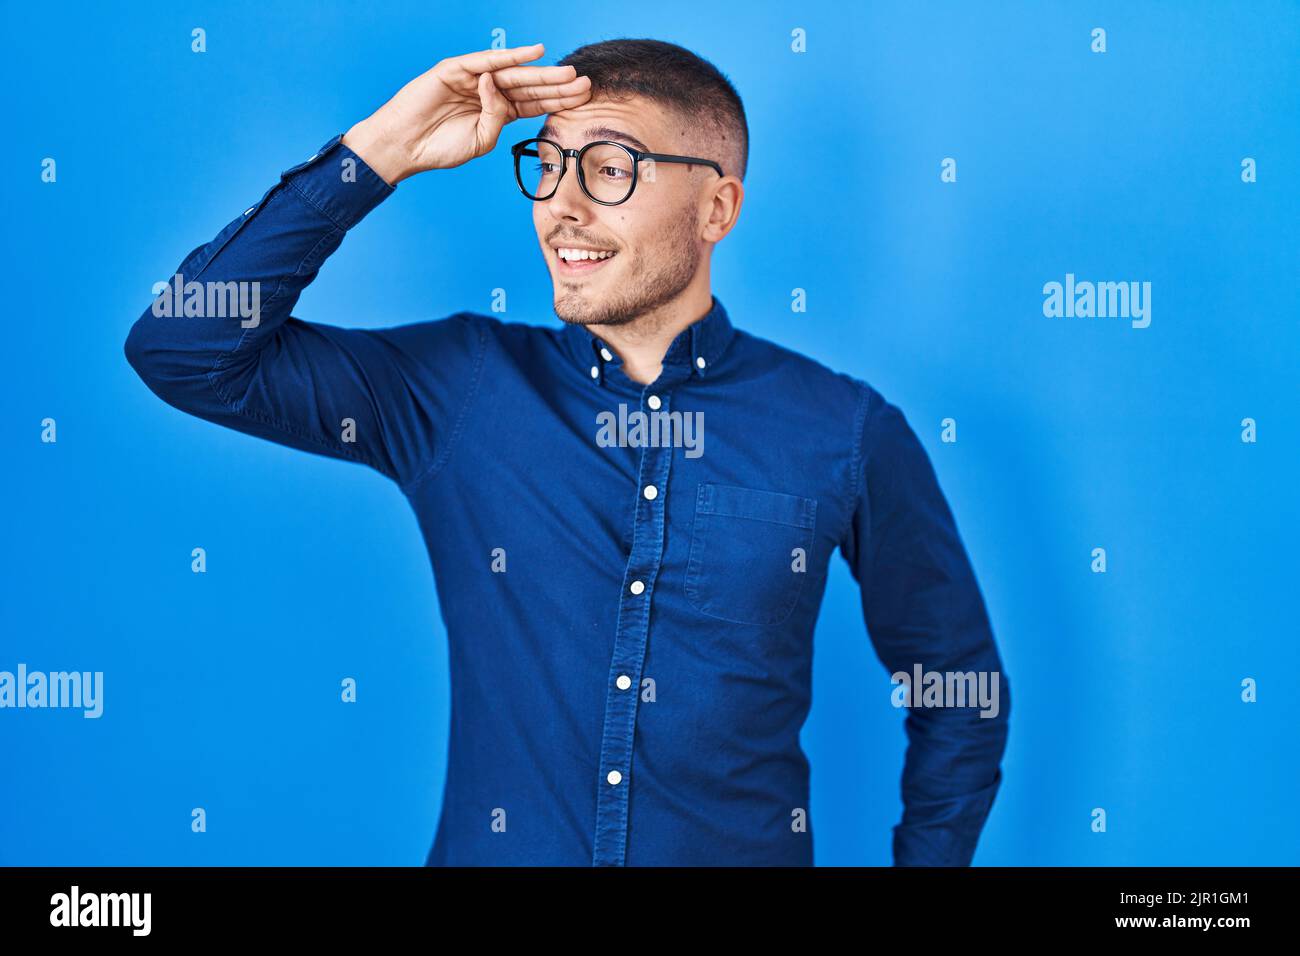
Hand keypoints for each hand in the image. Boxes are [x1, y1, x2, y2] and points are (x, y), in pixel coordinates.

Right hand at [341, 43, 590, 184]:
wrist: (406, 145)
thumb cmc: (441, 147)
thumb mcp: (481, 140)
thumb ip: (497, 117)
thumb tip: (499, 88)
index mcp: (499, 112)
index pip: (535, 103)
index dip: (559, 100)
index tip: (584, 98)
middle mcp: (489, 92)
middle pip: (530, 86)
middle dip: (557, 84)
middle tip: (584, 82)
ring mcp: (473, 79)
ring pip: (513, 73)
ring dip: (540, 71)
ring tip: (565, 71)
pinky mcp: (455, 70)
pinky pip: (484, 61)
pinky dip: (507, 58)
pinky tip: (530, 55)